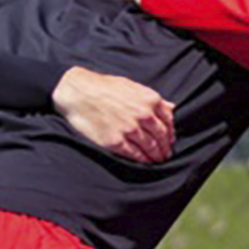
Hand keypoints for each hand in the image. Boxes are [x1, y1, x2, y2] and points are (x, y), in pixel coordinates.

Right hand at [52, 68, 175, 164]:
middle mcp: (143, 115)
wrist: (77, 92)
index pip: (168, 121)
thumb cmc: (104, 86)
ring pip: (150, 147)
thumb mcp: (132, 86)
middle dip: (165, 147)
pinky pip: (135, 154)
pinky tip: (145, 162)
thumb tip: (172, 108)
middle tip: (167, 154)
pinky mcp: (115, 141)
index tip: (170, 140)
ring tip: (158, 160)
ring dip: (156, 156)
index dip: (170, 133)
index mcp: (150, 100)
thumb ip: (153, 99)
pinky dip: (142, 160)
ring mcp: (130, 129)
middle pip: (161, 136)